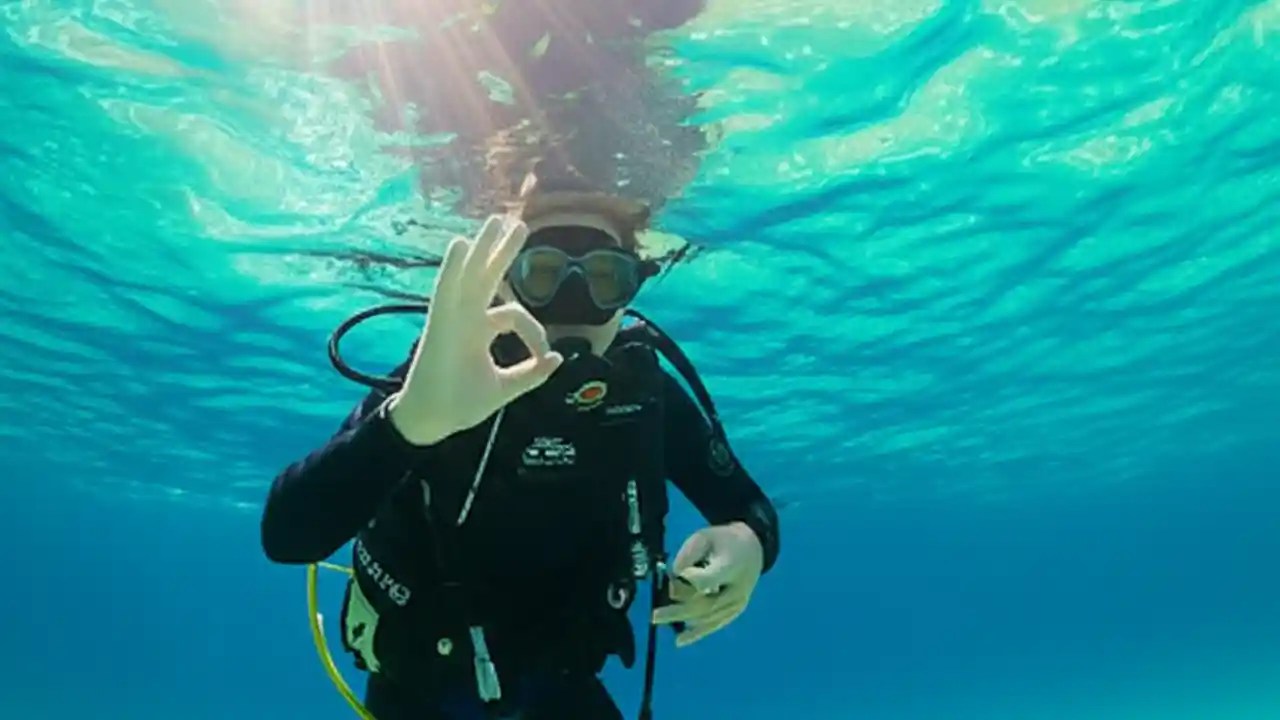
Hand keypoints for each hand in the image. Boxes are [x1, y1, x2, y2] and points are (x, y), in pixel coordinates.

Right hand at [388, 215, 563, 444]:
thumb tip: (558, 358)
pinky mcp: (440, 325)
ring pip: (472, 275)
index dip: (536, 332)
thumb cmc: (461, 404)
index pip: (516, 315)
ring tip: (497, 221)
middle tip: (518, 223)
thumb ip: (531, 373)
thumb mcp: (505, 387)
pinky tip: (460, 244)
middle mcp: (466, 318)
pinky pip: (446, 290)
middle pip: (488, 276)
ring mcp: (453, 318)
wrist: (433, 422)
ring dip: (484, 247)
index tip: (544, 356)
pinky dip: (452, 268)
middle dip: (503, 250)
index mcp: (480, 329)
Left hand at [651, 522, 763, 647]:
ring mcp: (737, 603)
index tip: (678, 573)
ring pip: (707, 617)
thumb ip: (688, 553)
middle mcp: (737, 590)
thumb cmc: (724, 541)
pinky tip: (679, 640)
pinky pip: (714, 624)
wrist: (753, 549)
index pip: (709, 580)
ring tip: (659, 616)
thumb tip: (674, 573)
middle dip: (678, 611)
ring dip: (682, 618)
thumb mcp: (705, 537)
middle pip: (705, 605)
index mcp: (731, 567)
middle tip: (654, 615)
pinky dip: (696, 633)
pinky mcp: (735, 611)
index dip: (692, 579)